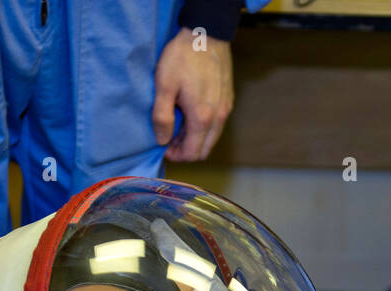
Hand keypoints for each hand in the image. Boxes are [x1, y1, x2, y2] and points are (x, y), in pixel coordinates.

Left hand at [152, 27, 233, 162]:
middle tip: (170, 136)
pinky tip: (191, 111)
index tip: (163, 144)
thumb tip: (162, 140)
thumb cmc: (182, 58)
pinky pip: (217, 125)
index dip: (176, 155)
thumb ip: (162, 117)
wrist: (206, 35)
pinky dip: (204, 127)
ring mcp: (225, 109)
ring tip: (179, 123)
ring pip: (211, 139)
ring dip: (195, 139)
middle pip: (204, 151)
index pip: (192, 154)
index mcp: (202, 118)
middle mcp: (218, 118)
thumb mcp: (164, 85)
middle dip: (186, 150)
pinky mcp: (228, 101)